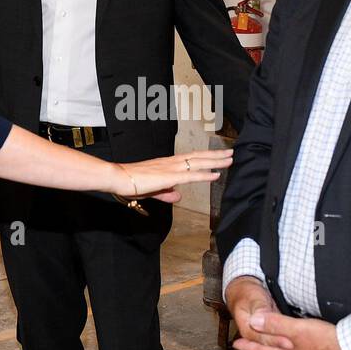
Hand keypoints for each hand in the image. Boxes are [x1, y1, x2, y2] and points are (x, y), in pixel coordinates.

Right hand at [113, 149, 232, 202]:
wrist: (119, 178)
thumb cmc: (131, 183)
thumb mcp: (153, 191)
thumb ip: (166, 193)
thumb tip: (178, 196)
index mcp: (167, 164)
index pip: (191, 158)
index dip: (205, 157)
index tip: (218, 156)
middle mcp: (172, 163)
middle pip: (198, 157)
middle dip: (216, 155)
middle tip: (231, 153)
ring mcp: (172, 168)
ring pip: (198, 162)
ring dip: (216, 161)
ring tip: (230, 159)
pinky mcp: (170, 176)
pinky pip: (192, 175)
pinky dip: (205, 174)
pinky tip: (216, 174)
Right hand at [224, 277, 312, 349]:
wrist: (245, 294)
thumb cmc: (249, 296)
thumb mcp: (253, 299)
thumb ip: (259, 309)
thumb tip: (258, 319)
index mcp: (249, 332)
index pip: (264, 342)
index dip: (276, 346)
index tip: (290, 349)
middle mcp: (258, 344)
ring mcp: (267, 348)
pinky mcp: (277, 348)